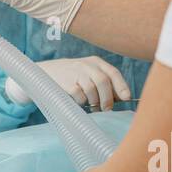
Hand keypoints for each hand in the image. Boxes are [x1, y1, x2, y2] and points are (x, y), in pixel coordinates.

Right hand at [4, 56, 131, 109]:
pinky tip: (79, 102)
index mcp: (95, 62)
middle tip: (107, 109)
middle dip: (108, 98)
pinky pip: (79, 97)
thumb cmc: (72, 77)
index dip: (121, 86)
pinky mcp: (66, 83)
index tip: (126, 98)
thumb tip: (120, 99)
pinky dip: (82, 103)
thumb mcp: (88, 75)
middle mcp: (87, 65)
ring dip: (95, 102)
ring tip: (93, 107)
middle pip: (103, 82)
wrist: (44, 73)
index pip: (113, 73)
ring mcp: (75, 73)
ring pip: (92, 90)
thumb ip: (103, 83)